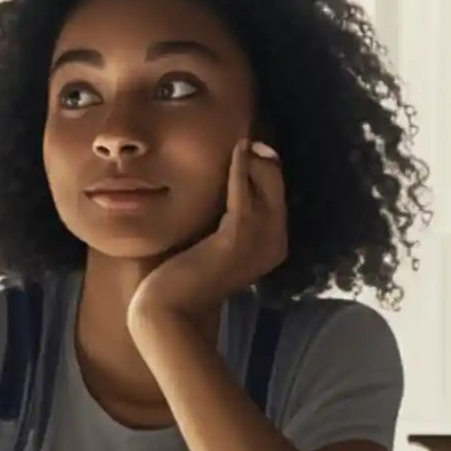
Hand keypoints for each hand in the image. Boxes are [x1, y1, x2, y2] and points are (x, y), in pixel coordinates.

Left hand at [129, 138, 286, 322]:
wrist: (170, 310)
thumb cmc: (185, 279)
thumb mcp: (214, 246)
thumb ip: (227, 225)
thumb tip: (225, 196)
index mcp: (272, 247)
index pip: (278, 200)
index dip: (269, 173)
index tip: (255, 150)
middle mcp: (275, 244)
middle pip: (279, 189)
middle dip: (268, 161)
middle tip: (252, 140)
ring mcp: (260, 243)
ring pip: (267, 187)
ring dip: (255, 160)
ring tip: (243, 142)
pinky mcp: (237, 239)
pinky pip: (244, 194)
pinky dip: (241, 169)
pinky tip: (238, 150)